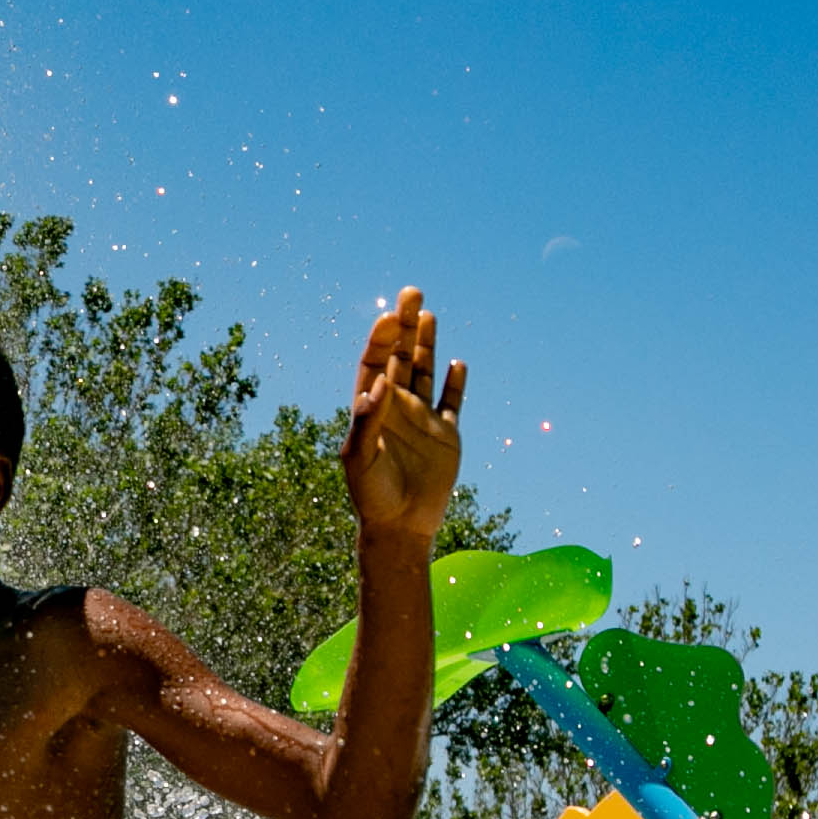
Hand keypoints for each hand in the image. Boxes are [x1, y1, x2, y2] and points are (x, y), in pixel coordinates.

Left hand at [341, 287, 467, 542]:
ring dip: (427, 344)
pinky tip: (457, 363)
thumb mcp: (360, 458)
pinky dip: (455, 384)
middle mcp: (396, 408)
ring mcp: (422, 420)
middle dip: (405, 326)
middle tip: (411, 292)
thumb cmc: (371, 495)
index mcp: (372, 409)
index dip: (382, 339)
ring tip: (428, 314)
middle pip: (401, 357)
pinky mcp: (446, 436)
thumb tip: (375, 384)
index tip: (390, 318)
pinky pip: (452, 403)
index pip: (376, 363)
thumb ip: (366, 421)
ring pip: (425, 372)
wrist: (399, 527)